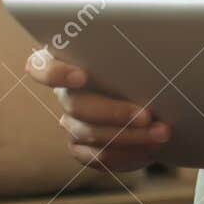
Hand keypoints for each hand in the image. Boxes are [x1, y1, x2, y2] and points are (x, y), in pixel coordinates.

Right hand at [25, 47, 169, 171]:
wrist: (156, 98)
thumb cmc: (144, 64)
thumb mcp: (138, 51)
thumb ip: (132, 50)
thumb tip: (153, 46)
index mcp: (68, 61)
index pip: (42, 66)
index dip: (56, 73)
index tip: (81, 77)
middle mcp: (64, 93)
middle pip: (77, 106)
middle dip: (116, 112)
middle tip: (148, 116)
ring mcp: (70, 122)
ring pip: (90, 134)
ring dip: (130, 136)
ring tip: (161, 133)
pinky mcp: (82, 147)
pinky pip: (98, 157)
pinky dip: (127, 154)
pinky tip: (150, 150)